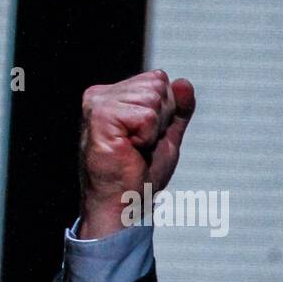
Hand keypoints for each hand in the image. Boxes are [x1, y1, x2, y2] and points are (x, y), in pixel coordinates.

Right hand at [78, 69, 194, 239]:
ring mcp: (98, 103)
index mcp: (114, 95)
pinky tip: (130, 148)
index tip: (148, 136)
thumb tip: (184, 82)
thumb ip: (178, 109)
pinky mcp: (100, 116)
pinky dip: (147, 136)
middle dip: (161, 119)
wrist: (126, 201)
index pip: (158, 79)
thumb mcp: (167, 135)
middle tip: (142, 144)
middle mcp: (102, 94)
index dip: (166, 111)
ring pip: (152, 98)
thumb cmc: (142, 173)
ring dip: (153, 129)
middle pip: (157, 85)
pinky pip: (146, 115)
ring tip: (135, 147)